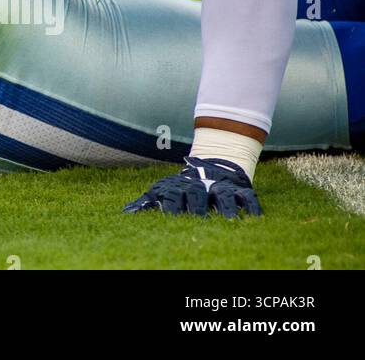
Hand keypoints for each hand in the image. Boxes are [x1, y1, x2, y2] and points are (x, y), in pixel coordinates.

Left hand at [123, 156, 261, 217]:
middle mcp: (199, 187)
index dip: (171, 206)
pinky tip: (255, 218)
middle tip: (200, 219)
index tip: (169, 216)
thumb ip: (147, 203)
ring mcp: (220, 187)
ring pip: (223, 196)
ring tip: (230, 221)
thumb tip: (126, 213)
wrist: (212, 162)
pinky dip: (252, 206)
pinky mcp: (238, 189)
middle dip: (198, 207)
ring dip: (227, 207)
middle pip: (198, 195)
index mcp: (179, 188)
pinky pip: (248, 197)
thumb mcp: (163, 190)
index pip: (173, 197)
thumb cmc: (182, 186)